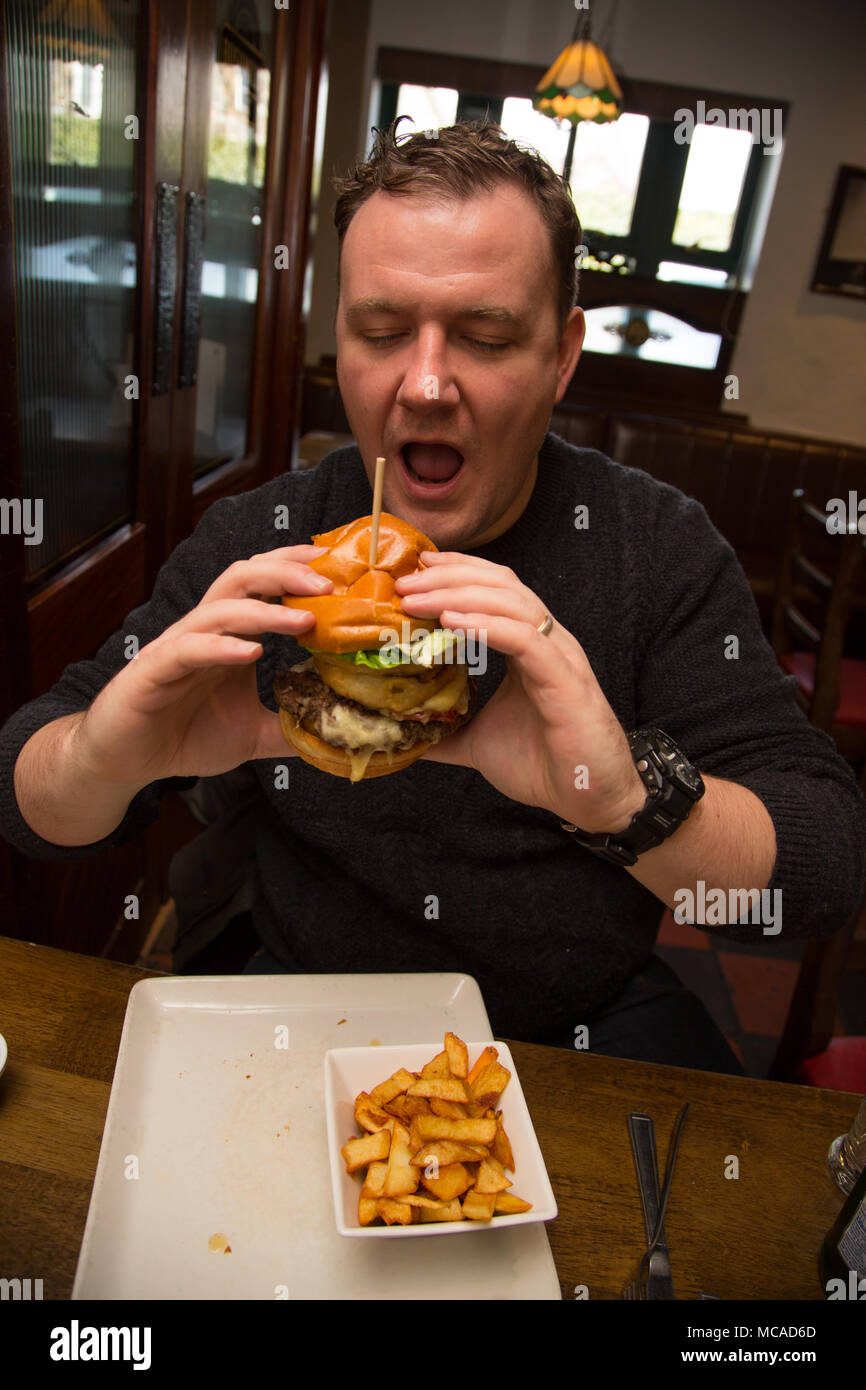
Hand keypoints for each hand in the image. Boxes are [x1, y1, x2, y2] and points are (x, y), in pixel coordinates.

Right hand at [71, 546, 332, 787]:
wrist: (126, 761)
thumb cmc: (184, 736)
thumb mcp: (253, 735)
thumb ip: (291, 727)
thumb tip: (337, 732)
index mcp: (230, 636)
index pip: (263, 584)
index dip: (296, 568)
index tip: (337, 567)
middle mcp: (205, 631)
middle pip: (243, 578)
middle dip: (287, 573)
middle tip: (329, 584)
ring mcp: (177, 647)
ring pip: (219, 609)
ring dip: (265, 611)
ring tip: (305, 619)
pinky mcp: (152, 671)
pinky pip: (186, 649)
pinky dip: (219, 646)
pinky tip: (249, 651)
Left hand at [395, 552, 645, 830]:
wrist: (590, 799)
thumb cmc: (544, 764)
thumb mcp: (478, 742)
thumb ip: (445, 730)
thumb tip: (405, 733)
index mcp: (530, 646)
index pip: (495, 589)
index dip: (456, 573)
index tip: (413, 571)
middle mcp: (547, 642)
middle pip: (500, 585)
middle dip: (449, 577)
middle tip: (405, 582)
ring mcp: (559, 657)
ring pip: (511, 603)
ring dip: (459, 594)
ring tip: (418, 599)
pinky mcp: (565, 681)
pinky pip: (526, 640)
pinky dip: (487, 624)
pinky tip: (452, 621)